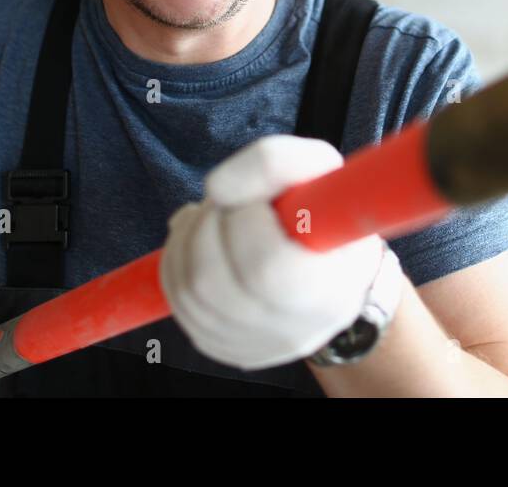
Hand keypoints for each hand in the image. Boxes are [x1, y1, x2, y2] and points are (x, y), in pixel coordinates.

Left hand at [159, 135, 389, 370]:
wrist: (327, 268)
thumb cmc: (326, 217)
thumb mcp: (322, 173)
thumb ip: (276, 162)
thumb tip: (217, 187)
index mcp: (330, 293)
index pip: (266, 268)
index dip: (245, 220)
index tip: (259, 200)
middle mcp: (290, 332)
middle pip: (212, 280)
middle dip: (210, 223)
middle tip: (231, 201)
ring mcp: (251, 344)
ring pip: (188, 288)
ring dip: (189, 235)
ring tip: (216, 214)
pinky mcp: (219, 343)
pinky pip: (177, 299)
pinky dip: (178, 257)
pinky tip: (202, 238)